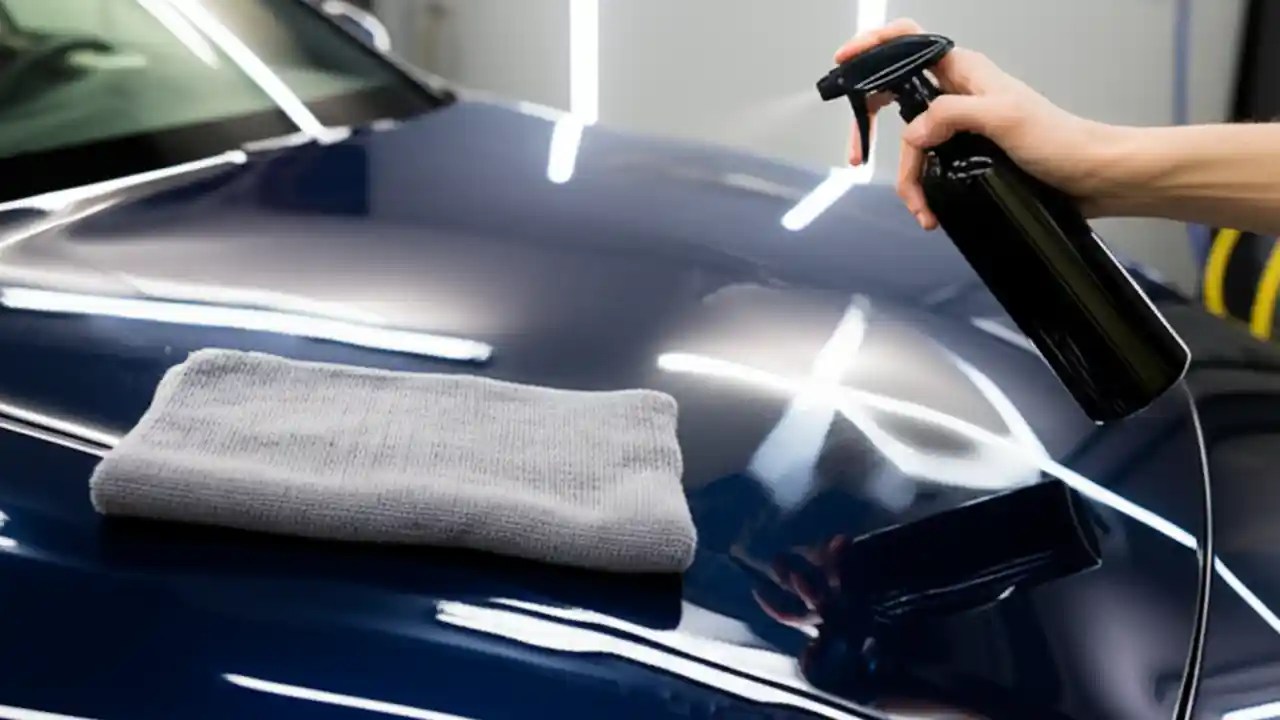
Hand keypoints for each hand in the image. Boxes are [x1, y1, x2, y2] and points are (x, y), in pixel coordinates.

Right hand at [835, 18, 1126, 229]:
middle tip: (857, 155)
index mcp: (964, 71)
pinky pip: (927, 169)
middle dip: (870, 130)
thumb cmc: (1061, 140)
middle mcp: (956, 93)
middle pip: (893, 100)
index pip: (907, 43)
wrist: (1090, 178)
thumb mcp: (1004, 119)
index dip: (871, 47)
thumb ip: (953, 115)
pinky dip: (921, 190)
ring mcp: (958, 125)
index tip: (843, 62)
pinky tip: (929, 210)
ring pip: (910, 146)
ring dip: (908, 179)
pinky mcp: (964, 155)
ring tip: (919, 207)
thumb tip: (912, 132)